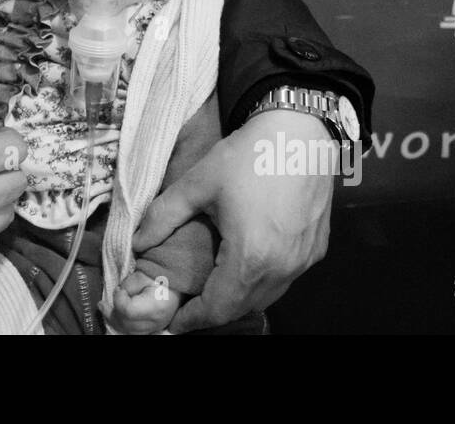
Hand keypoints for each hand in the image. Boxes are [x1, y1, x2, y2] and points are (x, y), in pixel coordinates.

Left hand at [109, 269, 181, 334]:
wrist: (179, 281)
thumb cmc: (162, 275)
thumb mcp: (143, 274)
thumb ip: (128, 285)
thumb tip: (117, 294)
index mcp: (156, 307)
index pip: (128, 311)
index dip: (119, 300)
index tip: (118, 289)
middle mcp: (157, 321)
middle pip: (127, 324)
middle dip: (112, 313)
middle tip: (101, 303)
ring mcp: (157, 327)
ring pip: (130, 331)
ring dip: (115, 321)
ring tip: (104, 310)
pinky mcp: (155, 327)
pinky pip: (135, 331)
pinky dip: (123, 324)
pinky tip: (116, 316)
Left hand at [132, 109, 333, 333]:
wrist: (301, 131)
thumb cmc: (249, 155)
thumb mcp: (198, 183)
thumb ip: (163, 216)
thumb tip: (137, 243)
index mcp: (250, 258)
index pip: (218, 307)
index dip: (193, 319)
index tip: (173, 323)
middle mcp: (282, 269)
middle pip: (243, 306)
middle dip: (214, 311)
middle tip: (189, 306)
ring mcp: (303, 261)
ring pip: (267, 296)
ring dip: (239, 298)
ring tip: (214, 290)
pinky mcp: (317, 250)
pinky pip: (286, 279)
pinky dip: (263, 282)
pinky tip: (245, 266)